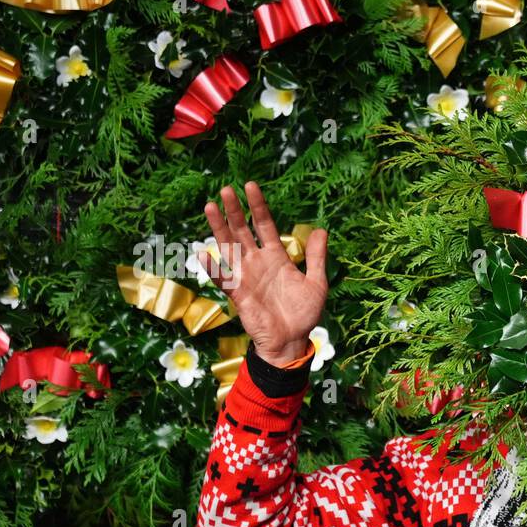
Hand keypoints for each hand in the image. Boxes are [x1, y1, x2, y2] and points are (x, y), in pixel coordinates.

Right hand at [202, 182, 327, 366]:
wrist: (292, 341)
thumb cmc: (303, 314)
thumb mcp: (317, 283)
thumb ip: (317, 257)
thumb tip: (322, 230)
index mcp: (276, 257)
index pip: (265, 225)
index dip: (258, 206)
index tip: (250, 185)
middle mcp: (257, 262)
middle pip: (242, 231)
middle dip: (235, 210)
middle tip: (225, 189)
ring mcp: (246, 277)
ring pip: (228, 248)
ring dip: (219, 228)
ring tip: (210, 207)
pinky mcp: (239, 295)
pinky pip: (224, 280)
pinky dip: (214, 269)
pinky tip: (204, 255)